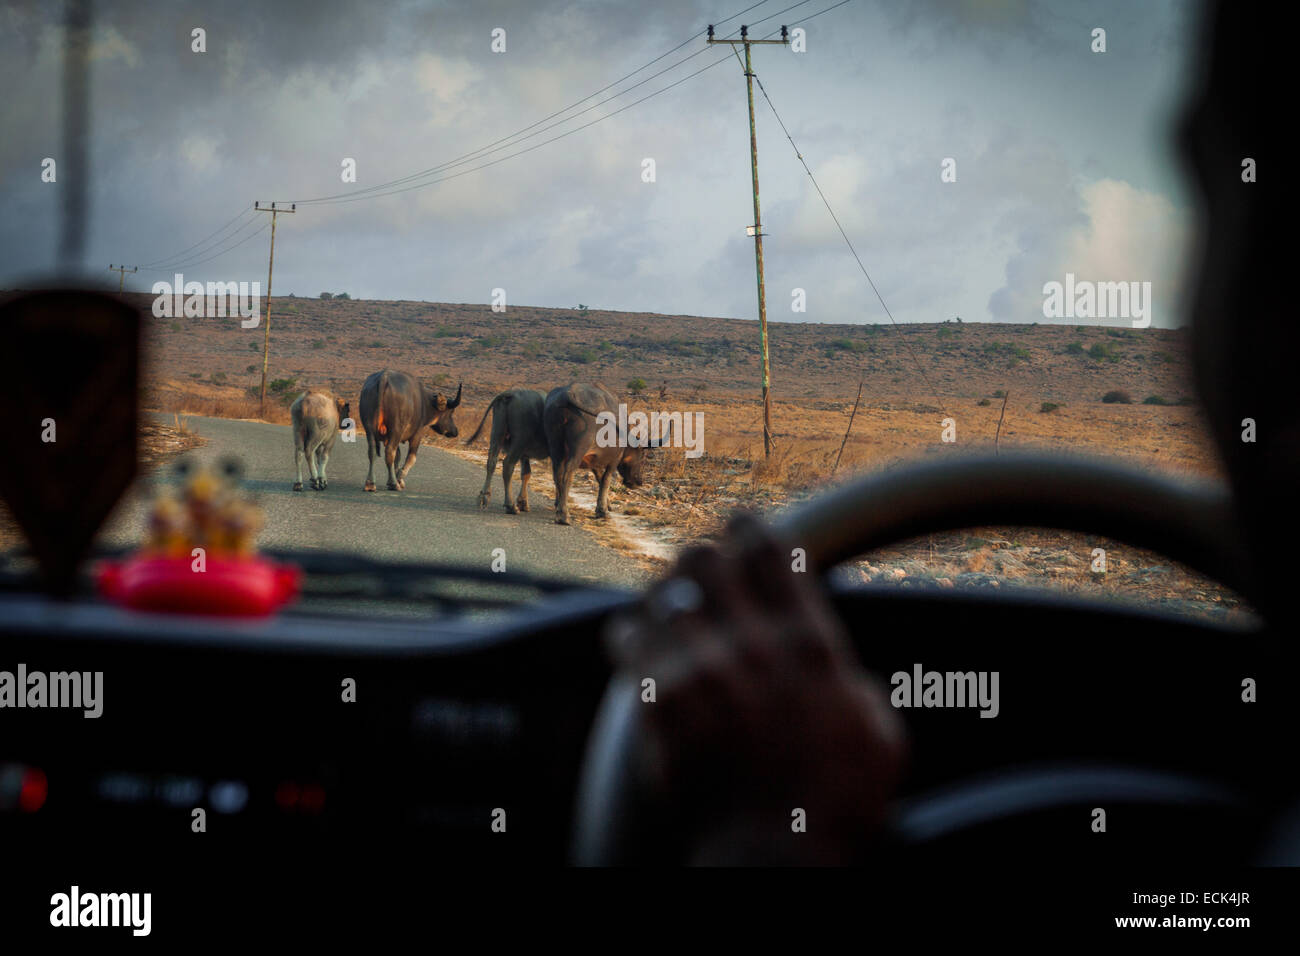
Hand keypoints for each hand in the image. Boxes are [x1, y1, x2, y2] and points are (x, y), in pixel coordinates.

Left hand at [607, 512, 906, 863]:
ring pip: (661, 588)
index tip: (743, 526)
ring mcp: (699, 668)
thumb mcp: (880, 737)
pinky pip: (626, 635)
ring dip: (665, 592)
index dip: (752, 527)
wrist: (774, 854)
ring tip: (666, 604)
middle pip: (705, 555)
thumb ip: (858, 686)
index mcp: (810, 643)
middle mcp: (752, 643)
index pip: (772, 549)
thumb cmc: (834, 806)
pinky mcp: (656, 699)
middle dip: (702, 557)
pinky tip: (636, 641)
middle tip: (701, 570)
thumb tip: (840, 670)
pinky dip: (630, 632)